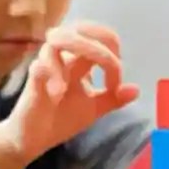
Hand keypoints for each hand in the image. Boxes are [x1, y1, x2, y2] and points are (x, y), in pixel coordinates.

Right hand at [4, 22, 139, 159]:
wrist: (33, 139)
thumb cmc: (61, 119)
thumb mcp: (94, 108)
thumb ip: (114, 98)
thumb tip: (136, 89)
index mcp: (77, 60)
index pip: (97, 36)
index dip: (112, 52)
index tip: (115, 84)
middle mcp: (61, 58)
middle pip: (78, 29)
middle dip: (99, 44)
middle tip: (110, 65)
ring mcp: (44, 68)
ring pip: (57, 41)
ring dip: (80, 51)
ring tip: (89, 76)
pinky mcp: (31, 84)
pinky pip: (39, 68)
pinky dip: (53, 75)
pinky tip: (60, 92)